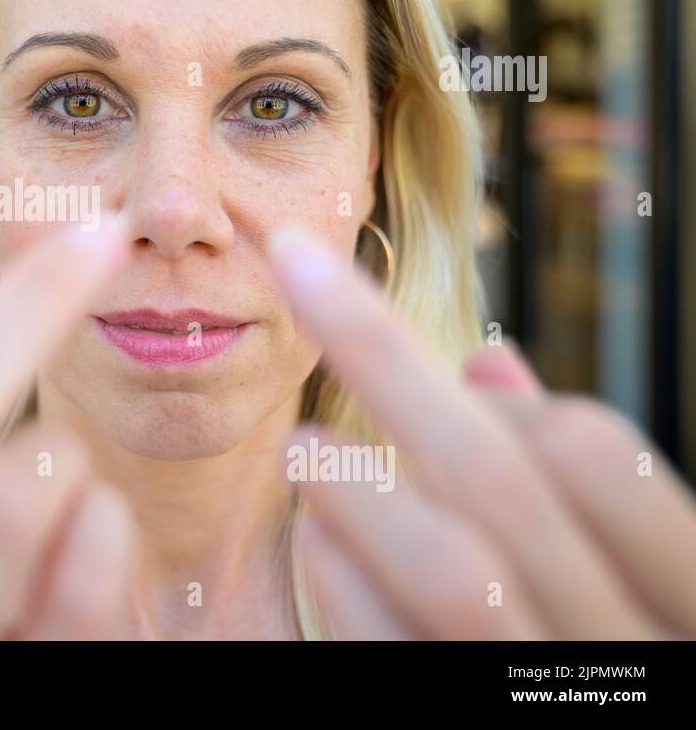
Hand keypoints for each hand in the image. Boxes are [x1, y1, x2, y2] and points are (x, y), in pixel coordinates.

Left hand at [266, 226, 695, 638]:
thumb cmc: (620, 648)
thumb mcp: (640, 573)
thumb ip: (576, 485)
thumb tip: (489, 359)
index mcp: (689, 602)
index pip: (591, 453)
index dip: (496, 396)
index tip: (436, 359)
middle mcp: (634, 658)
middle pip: (497, 479)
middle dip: (381, 356)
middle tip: (295, 265)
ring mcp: (550, 702)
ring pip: (454, 576)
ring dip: (362, 489)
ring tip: (304, 449)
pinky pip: (403, 659)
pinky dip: (352, 587)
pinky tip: (318, 539)